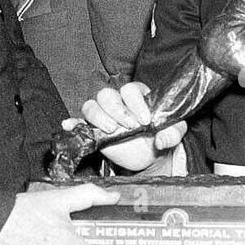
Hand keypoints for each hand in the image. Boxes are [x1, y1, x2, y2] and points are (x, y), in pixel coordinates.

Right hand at [70, 82, 185, 172]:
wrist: (149, 155)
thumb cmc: (160, 135)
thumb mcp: (173, 133)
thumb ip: (172, 134)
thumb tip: (161, 141)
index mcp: (137, 96)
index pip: (130, 89)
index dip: (136, 103)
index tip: (145, 120)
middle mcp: (117, 102)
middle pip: (106, 94)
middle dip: (117, 110)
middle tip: (130, 126)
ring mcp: (103, 115)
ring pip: (91, 106)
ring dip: (99, 117)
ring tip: (112, 130)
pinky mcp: (93, 130)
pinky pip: (78, 123)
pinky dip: (72, 124)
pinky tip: (70, 126)